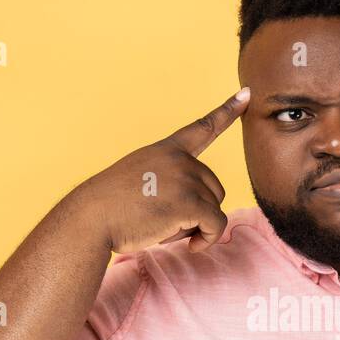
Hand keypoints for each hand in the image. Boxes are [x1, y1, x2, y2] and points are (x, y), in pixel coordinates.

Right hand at [77, 87, 250, 253]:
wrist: (92, 218)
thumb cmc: (111, 209)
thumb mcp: (139, 181)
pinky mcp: (191, 202)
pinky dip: (207, 239)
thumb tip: (200, 211)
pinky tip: (191, 246)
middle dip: (198, 210)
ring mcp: (186, 178)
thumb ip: (170, 183)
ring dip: (197, 226)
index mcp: (166, 150)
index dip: (227, 111)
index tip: (247, 93)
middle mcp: (180, 159)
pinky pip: (217, 225)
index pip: (202, 128)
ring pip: (215, 209)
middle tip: (165, 220)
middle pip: (214, 188)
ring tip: (165, 228)